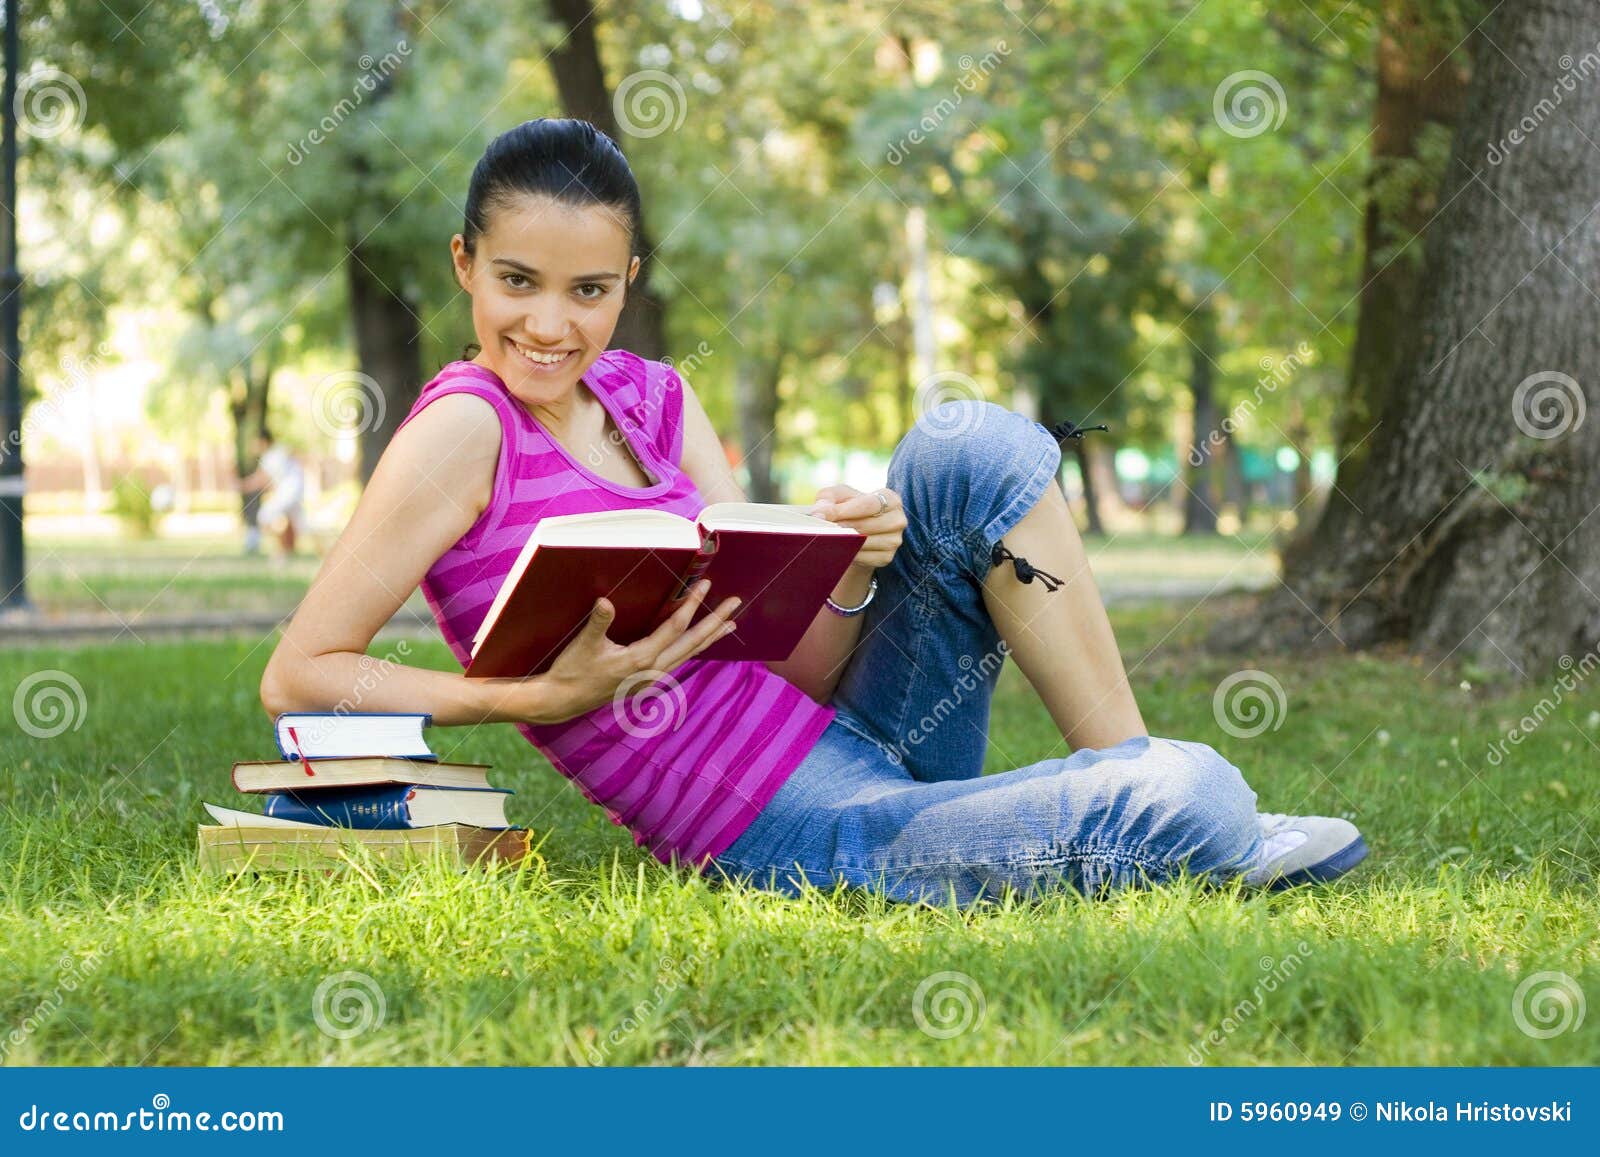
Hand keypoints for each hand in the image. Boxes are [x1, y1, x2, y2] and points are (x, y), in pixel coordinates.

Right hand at [526, 579, 741, 723]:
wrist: (562, 701)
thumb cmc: (572, 671)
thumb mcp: (583, 644)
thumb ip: (598, 622)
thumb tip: (605, 601)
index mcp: (641, 659)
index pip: (675, 627)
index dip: (691, 605)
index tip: (705, 585)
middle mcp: (652, 671)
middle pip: (692, 643)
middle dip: (715, 622)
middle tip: (736, 604)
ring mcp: (651, 679)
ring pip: (689, 654)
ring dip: (710, 638)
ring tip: (730, 624)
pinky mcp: (646, 682)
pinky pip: (678, 661)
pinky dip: (693, 649)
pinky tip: (699, 643)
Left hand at [807, 485, 904, 570]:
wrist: (859, 532)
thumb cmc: (849, 508)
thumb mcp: (839, 497)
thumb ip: (828, 499)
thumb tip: (819, 513)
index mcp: (891, 499)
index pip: (867, 504)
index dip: (842, 510)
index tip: (820, 515)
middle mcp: (897, 519)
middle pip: (867, 525)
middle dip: (842, 527)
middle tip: (821, 529)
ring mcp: (895, 540)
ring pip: (865, 543)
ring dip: (844, 542)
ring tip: (828, 538)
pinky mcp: (887, 558)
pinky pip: (865, 558)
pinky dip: (850, 554)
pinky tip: (840, 548)